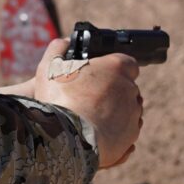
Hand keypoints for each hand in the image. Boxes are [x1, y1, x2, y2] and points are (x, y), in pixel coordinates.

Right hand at [23, 37, 143, 168]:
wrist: (66, 140)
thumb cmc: (58, 101)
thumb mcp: (50, 68)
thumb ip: (58, 50)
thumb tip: (64, 43)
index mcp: (116, 67)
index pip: (126, 63)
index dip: (113, 70)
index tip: (101, 77)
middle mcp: (130, 89)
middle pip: (127, 87)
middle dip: (114, 92)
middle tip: (92, 99)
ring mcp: (133, 113)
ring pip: (129, 110)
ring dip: (116, 112)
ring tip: (93, 118)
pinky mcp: (131, 135)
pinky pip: (128, 131)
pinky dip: (117, 132)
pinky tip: (100, 133)